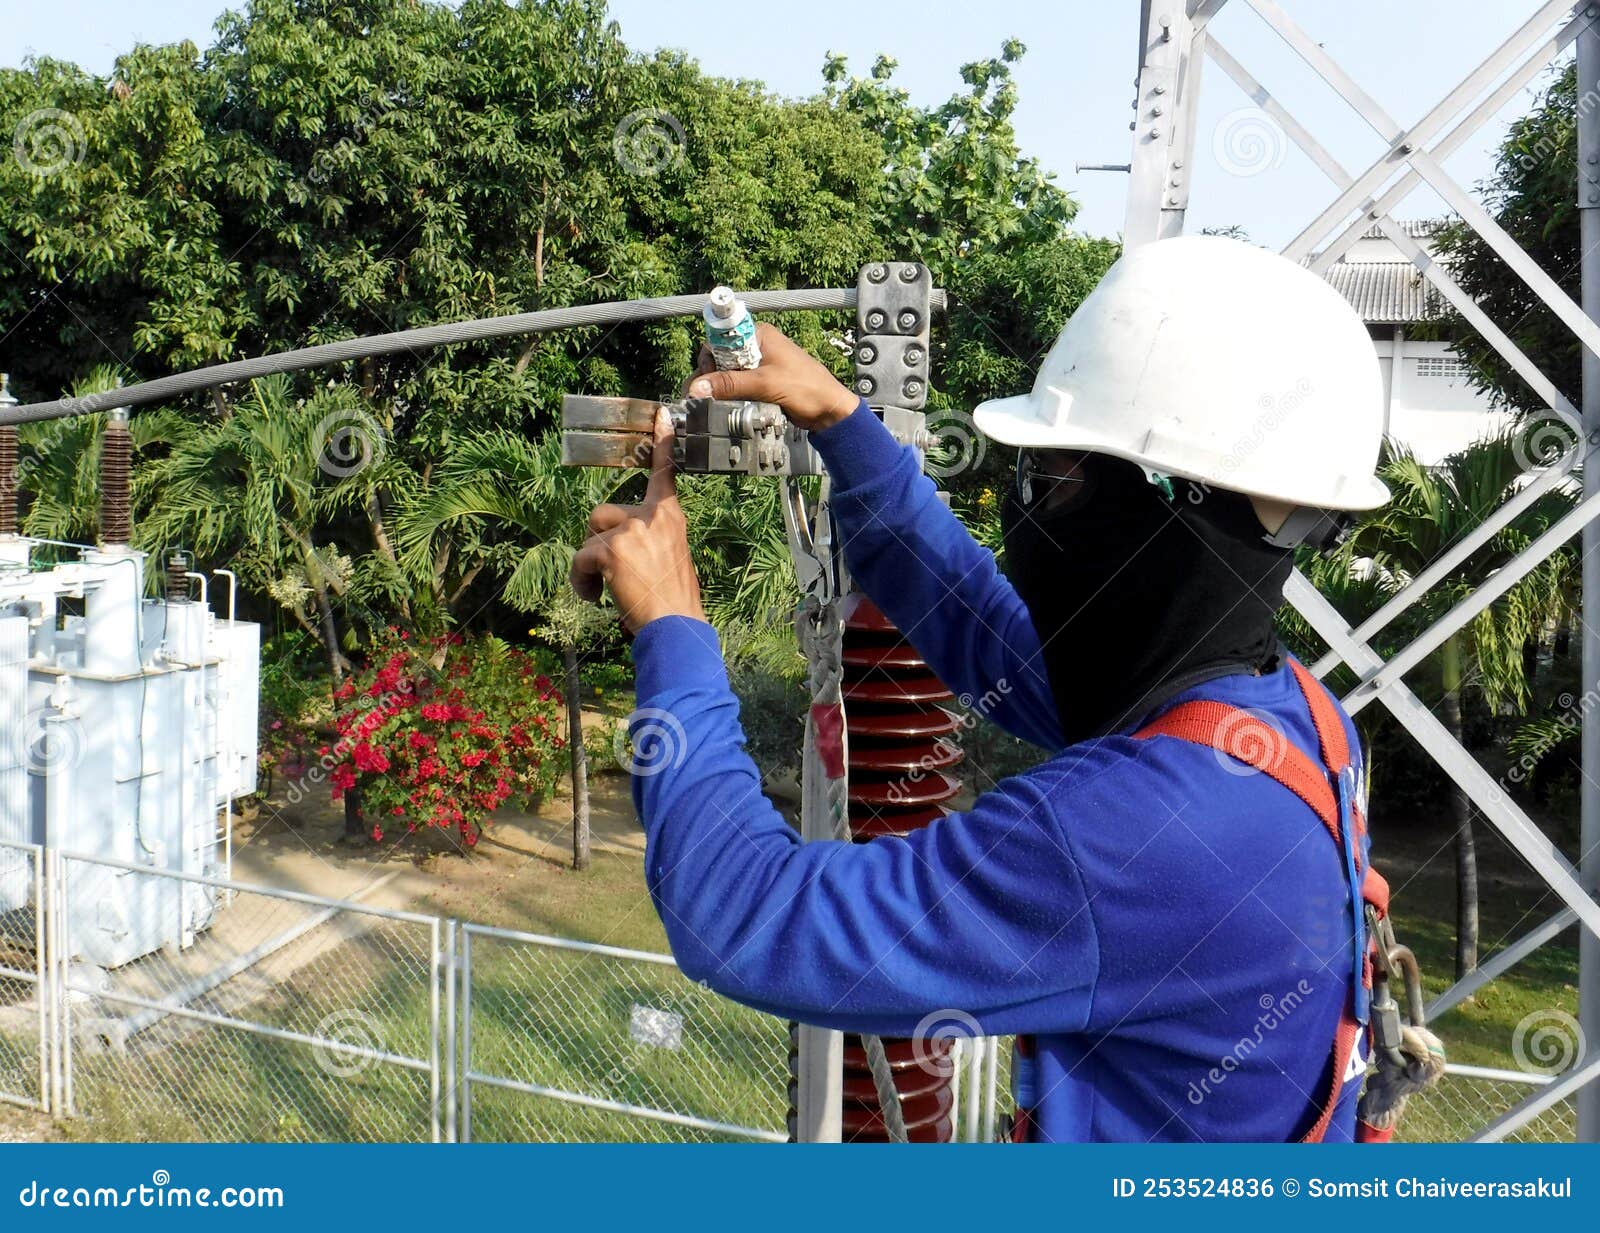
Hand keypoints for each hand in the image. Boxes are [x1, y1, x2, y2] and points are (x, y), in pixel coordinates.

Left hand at [571, 409, 705, 633]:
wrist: (676, 625)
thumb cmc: (673, 601)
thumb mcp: (671, 558)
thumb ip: (650, 539)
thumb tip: (617, 545)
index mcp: (670, 516)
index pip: (665, 473)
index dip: (662, 444)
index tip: (661, 415)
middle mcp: (652, 516)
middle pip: (603, 512)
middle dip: (599, 543)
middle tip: (613, 573)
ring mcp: (632, 530)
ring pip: (589, 535)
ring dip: (588, 563)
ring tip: (604, 589)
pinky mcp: (612, 548)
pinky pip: (579, 558)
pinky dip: (580, 580)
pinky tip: (594, 597)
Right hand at [683, 322, 859, 431]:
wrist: (828, 411)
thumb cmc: (805, 389)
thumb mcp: (765, 383)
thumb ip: (730, 384)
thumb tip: (696, 387)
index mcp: (759, 335)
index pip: (722, 337)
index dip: (710, 356)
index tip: (706, 376)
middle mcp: (757, 347)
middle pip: (721, 358)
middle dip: (712, 376)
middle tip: (706, 395)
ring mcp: (759, 366)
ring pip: (728, 374)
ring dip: (720, 388)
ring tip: (713, 404)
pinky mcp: (761, 383)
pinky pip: (738, 387)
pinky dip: (730, 396)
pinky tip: (727, 406)